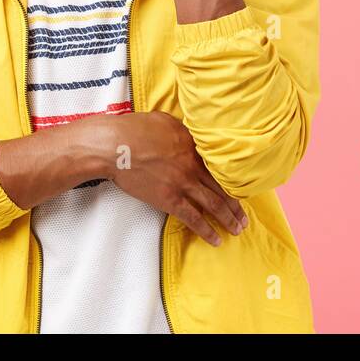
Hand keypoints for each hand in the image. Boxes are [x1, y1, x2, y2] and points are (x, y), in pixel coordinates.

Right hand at [94, 111, 247, 245]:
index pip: (221, 166)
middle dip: (236, 205)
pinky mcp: (169, 199)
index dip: (234, 179)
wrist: (115, 145)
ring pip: (214, 204)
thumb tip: (190, 135)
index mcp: (194, 145)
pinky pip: (193, 218)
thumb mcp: (165, 121)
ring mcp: (183, 183)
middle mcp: (194, 165)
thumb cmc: (135, 128)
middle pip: (223, 187)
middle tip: (244, 217)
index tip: (242, 189)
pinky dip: (206, 230)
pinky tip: (216, 239)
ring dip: (228, 219)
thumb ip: (183, 130)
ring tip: (238, 230)